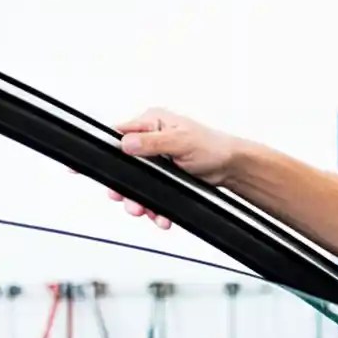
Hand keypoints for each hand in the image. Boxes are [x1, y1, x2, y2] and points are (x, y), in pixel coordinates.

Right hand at [106, 108, 242, 229]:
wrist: (230, 167)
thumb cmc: (213, 146)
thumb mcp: (181, 141)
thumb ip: (152, 142)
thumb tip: (127, 143)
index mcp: (152, 122)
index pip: (120, 134)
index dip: (111, 152)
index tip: (107, 169)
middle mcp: (151, 139)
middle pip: (126, 164)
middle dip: (126, 186)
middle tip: (127, 199)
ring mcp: (156, 160)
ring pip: (137, 183)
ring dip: (140, 200)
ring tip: (144, 210)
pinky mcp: (163, 177)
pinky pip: (151, 192)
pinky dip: (154, 206)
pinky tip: (159, 214)